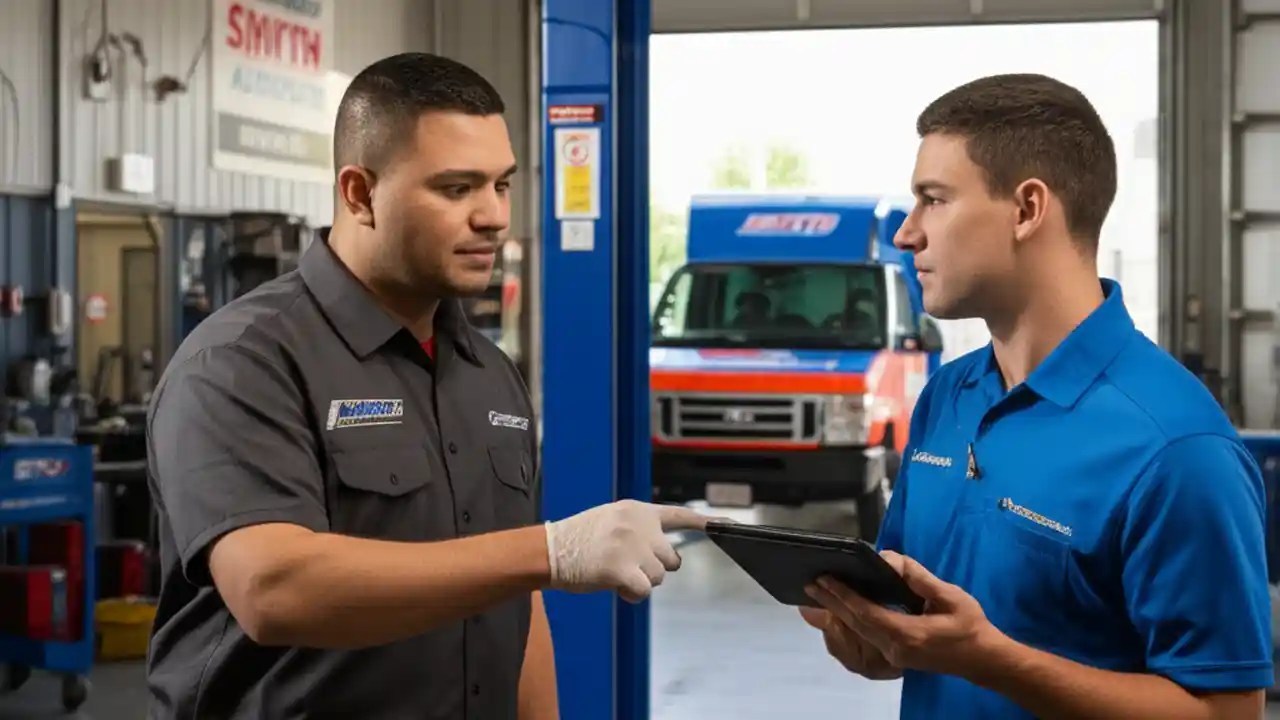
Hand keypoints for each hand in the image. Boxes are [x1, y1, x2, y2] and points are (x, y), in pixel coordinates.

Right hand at [544, 500, 707, 602]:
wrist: (550, 549)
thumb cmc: (578, 540)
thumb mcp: (612, 520)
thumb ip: (639, 529)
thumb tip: (663, 553)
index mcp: (638, 510)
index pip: (679, 515)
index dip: (705, 523)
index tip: (727, 525)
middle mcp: (640, 525)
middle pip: (671, 559)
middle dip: (655, 568)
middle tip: (628, 566)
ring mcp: (633, 546)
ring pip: (658, 577)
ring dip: (640, 581)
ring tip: (613, 571)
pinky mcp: (623, 569)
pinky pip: (644, 591)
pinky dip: (631, 594)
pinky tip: (613, 585)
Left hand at [805, 550, 1007, 678]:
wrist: (983, 659)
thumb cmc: (970, 626)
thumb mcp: (950, 596)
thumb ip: (920, 578)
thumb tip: (893, 562)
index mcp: (908, 634)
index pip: (867, 613)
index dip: (844, 596)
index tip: (826, 580)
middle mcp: (895, 648)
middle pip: (856, 624)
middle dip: (832, 602)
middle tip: (810, 584)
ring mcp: (894, 655)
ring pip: (858, 632)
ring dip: (837, 613)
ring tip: (817, 596)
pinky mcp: (895, 657)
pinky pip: (866, 637)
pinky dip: (850, 622)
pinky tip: (840, 611)